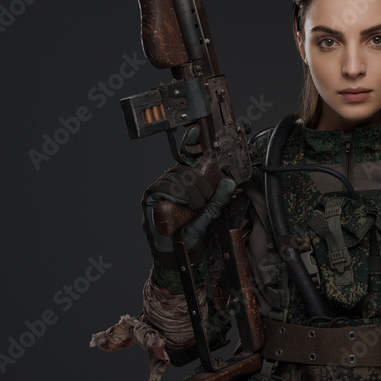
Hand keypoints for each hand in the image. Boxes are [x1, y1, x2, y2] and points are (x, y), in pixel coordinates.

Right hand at [142, 127, 235, 257]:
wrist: (176, 251)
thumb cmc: (190, 229)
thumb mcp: (209, 213)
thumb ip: (219, 199)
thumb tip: (230, 183)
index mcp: (185, 179)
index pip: (186, 156)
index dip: (190, 141)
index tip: (196, 130)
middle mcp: (171, 179)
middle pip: (184, 168)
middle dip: (198, 182)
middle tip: (205, 199)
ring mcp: (159, 186)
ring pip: (175, 177)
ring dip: (189, 190)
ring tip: (196, 206)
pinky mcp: (150, 196)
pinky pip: (163, 186)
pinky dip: (176, 193)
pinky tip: (183, 202)